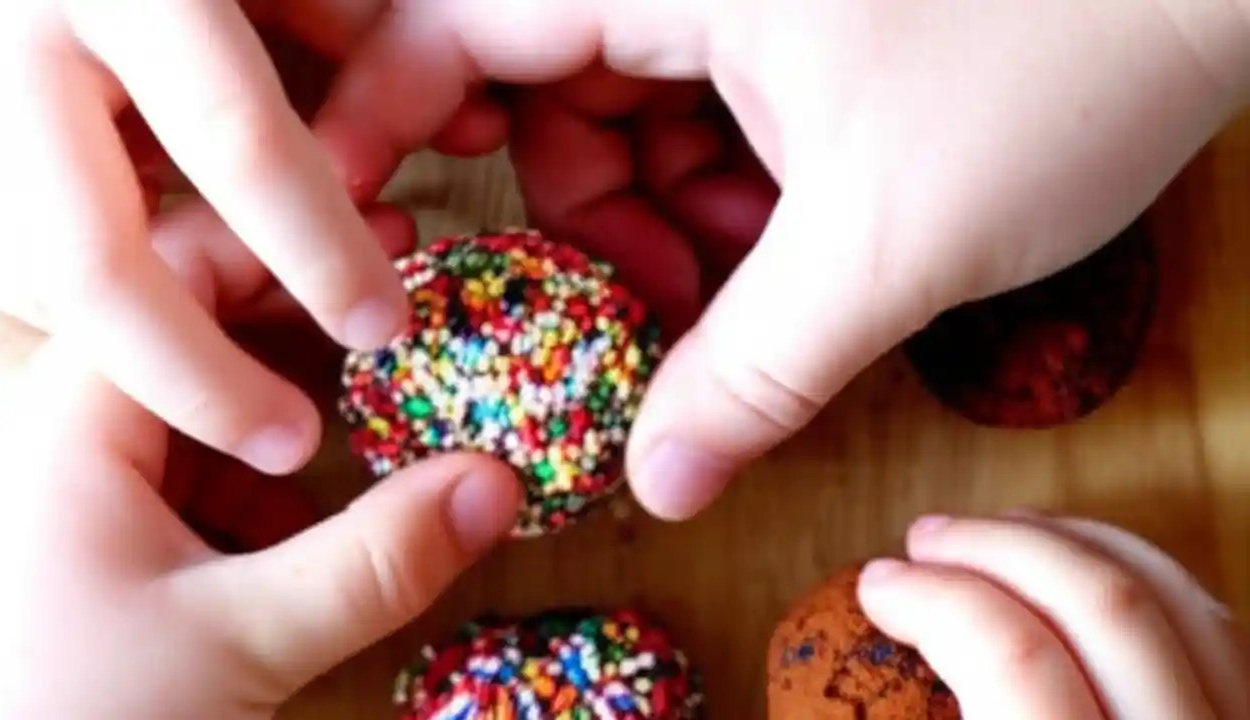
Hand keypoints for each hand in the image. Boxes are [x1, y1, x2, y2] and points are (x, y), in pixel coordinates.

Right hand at [0, 0, 426, 476]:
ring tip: (248, 390)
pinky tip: (177, 326)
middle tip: (294, 443)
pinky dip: (98, 319)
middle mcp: (15, 53)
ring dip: (147, 354)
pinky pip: (9, 267)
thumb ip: (356, 30)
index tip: (382, 327)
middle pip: (89, 264)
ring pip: (40, 284)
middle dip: (198, 376)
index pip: (238, 144)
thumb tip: (473, 128)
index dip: (318, 248)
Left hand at [0, 241, 521, 718]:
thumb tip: (497, 482)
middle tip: (402, 310)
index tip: (390, 241)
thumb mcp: (242, 642)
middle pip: (196, 329)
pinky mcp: (95, 542)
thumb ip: (379, 559)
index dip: (290, 247)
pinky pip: (188, 473)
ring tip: (376, 408)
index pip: (178, 272)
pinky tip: (309, 519)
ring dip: (291, 405)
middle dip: (306, 323)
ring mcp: (75, 490)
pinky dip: (260, 479)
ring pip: (200, 405)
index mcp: (68, 422)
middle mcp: (60, 435)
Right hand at [299, 0, 1249, 518]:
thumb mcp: (886, 242)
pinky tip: (785, 241)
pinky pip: (703, 112)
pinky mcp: (792, 19)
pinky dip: (722, 193)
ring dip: (664, 219)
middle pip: (544, 91)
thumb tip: (654, 483)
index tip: (363, 229)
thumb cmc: (1067, 59)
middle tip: (646, 309)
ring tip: (749, 281)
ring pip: (628, 113)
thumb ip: (753, 371)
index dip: (381, 125)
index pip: (457, 25)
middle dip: (584, 218)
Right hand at [857, 514, 1249, 717]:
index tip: (879, 585)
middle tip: (926, 540)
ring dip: (1068, 544)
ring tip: (994, 538)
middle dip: (997, 545)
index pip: (1013, 659)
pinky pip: (1215, 623)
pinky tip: (1074, 573)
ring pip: (1174, 597)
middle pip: (1104, 603)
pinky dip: (1135, 574)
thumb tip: (856, 637)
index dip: (932, 600)